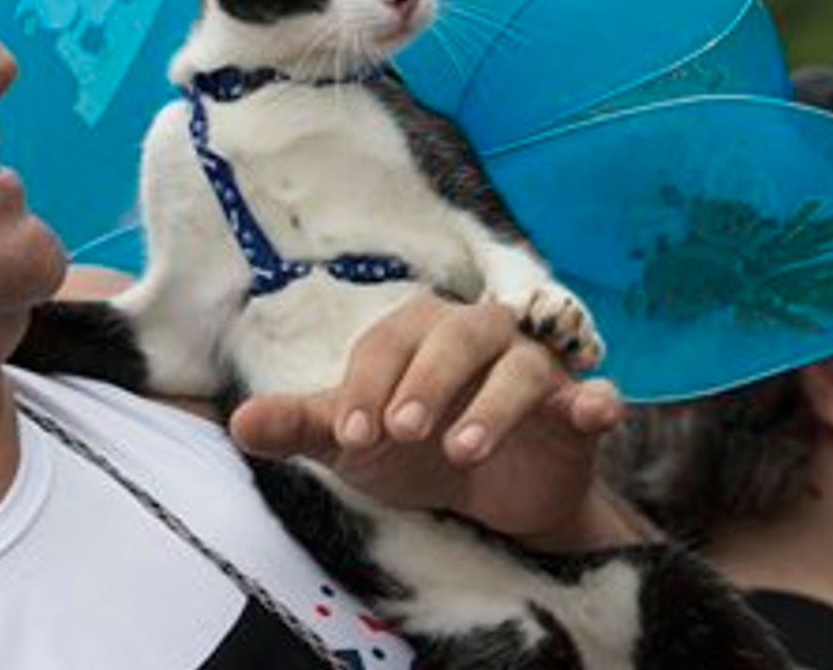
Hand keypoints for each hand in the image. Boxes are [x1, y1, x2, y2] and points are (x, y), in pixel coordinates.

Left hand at [228, 291, 639, 552]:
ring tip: (462, 450)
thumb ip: (302, 426)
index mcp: (420, 332)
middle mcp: (480, 337)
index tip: (349, 434)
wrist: (485, 501)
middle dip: (428, 380)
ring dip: (493, 405)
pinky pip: (595, 396)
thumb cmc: (412, 450)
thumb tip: (237, 422)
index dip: (366, 385)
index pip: (389, 342)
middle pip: (460, 334)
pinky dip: (595, 401)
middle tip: (402, 432)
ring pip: (522, 366)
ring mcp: (534, 369)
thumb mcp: (355, 444)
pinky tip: (592, 413)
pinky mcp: (576, 411)